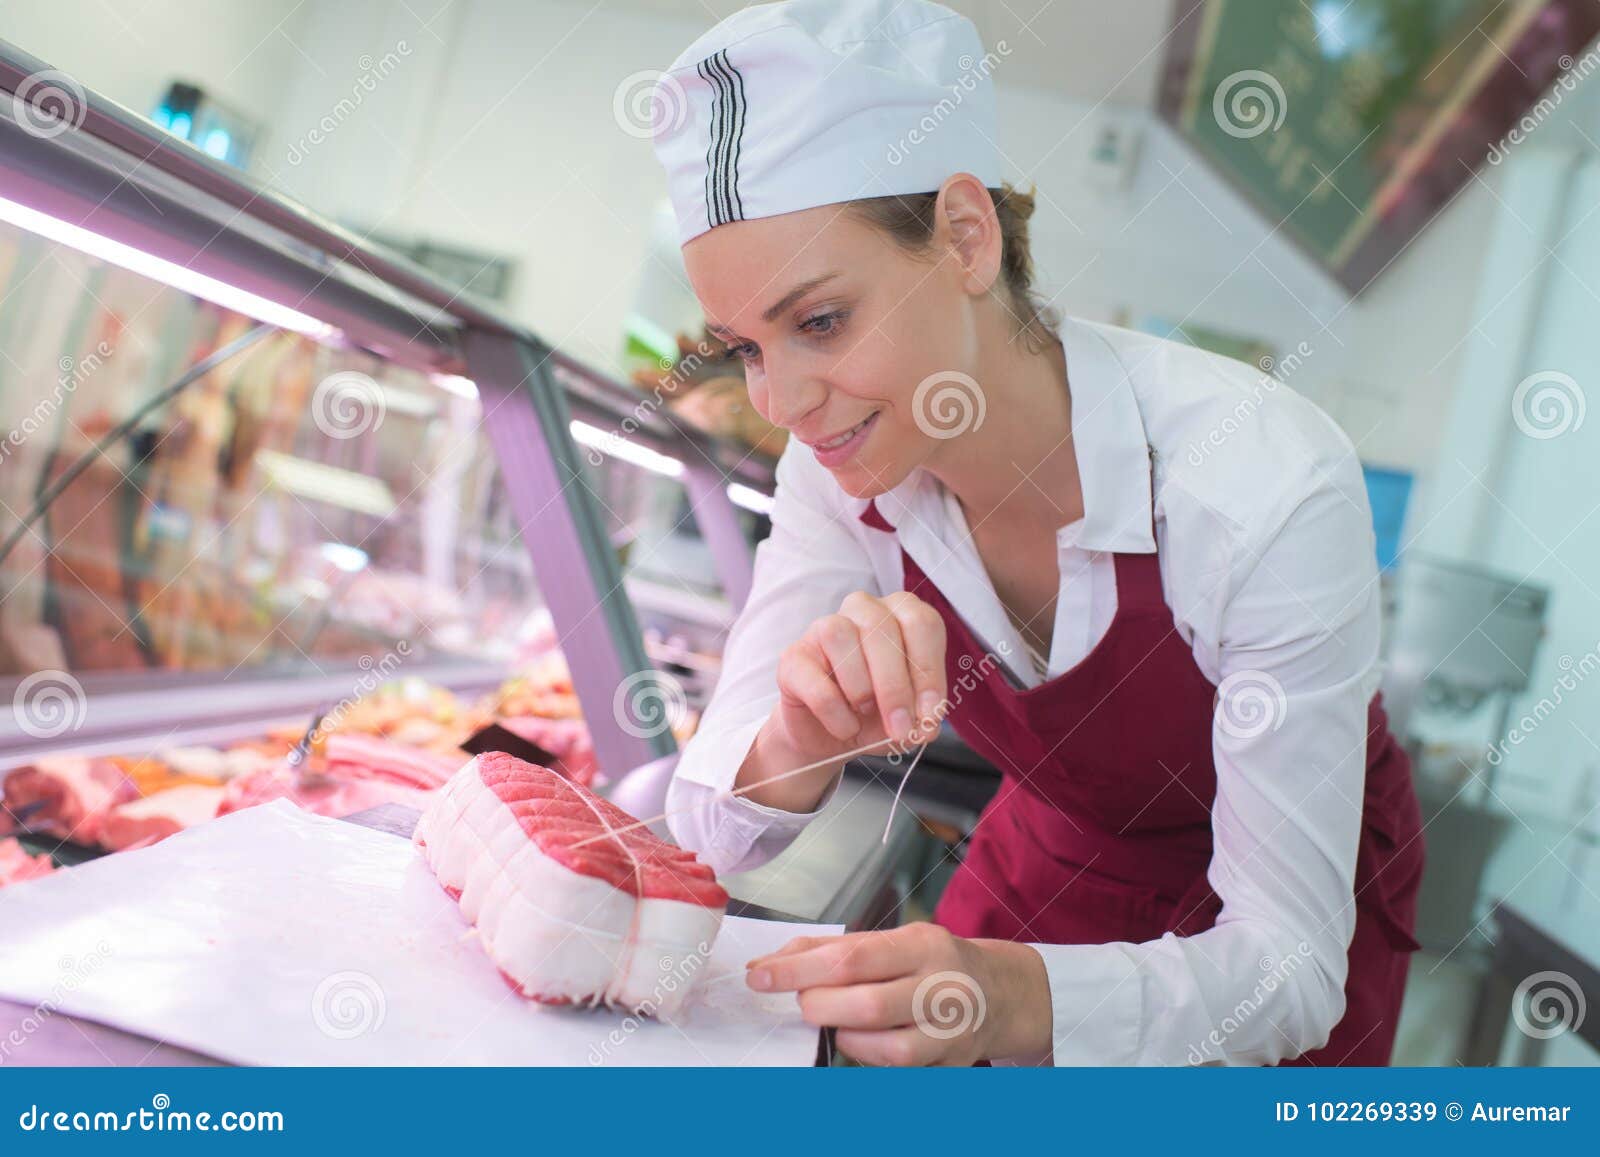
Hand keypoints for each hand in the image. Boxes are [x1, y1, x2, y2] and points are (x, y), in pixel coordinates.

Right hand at [741, 591, 946, 811]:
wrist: (829, 735)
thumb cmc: (875, 714)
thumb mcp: (908, 718)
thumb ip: (922, 717)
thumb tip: (927, 723)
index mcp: (901, 615)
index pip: (922, 624)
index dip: (929, 670)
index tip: (930, 713)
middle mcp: (864, 611)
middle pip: (883, 628)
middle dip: (896, 687)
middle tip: (899, 727)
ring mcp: (824, 628)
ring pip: (841, 635)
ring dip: (861, 686)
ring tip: (864, 712)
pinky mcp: (794, 656)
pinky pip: (814, 676)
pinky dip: (834, 710)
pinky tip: (844, 726)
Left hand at [745, 923, 1052, 1065]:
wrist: (1001, 994)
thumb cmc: (932, 963)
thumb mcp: (891, 940)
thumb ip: (831, 948)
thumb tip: (770, 962)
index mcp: (923, 945)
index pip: (851, 957)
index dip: (799, 970)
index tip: (760, 975)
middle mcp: (942, 987)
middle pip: (867, 1006)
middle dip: (819, 1006)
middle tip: (803, 1001)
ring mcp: (951, 1034)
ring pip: (887, 1050)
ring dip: (844, 1037)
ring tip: (836, 1021)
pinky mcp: (951, 1068)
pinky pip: (901, 1074)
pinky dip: (869, 1059)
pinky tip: (862, 1042)